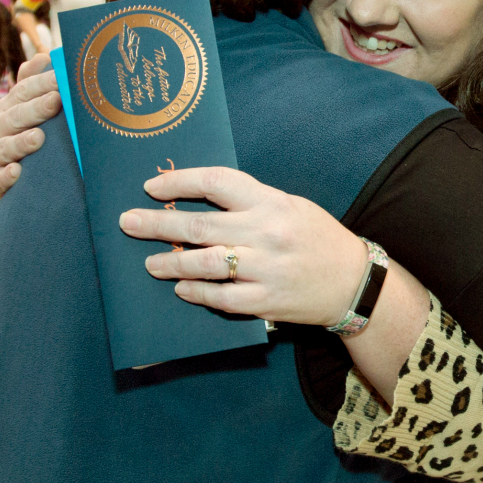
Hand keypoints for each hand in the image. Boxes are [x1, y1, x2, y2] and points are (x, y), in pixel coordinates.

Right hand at [0, 55, 61, 201]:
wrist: (5, 183)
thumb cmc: (21, 143)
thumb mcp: (24, 114)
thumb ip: (31, 86)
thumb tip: (43, 56)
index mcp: (7, 109)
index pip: (22, 91)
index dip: (40, 83)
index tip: (61, 78)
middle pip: (15, 116)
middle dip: (35, 108)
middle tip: (55, 101)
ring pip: (5, 147)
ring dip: (21, 142)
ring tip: (38, 138)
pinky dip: (7, 175)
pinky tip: (17, 171)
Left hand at [119, 166, 371, 324]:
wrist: (355, 282)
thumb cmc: (317, 239)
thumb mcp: (289, 206)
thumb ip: (249, 203)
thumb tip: (197, 202)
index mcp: (270, 202)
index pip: (215, 181)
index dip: (179, 182)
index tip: (151, 186)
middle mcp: (265, 232)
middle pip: (199, 226)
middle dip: (157, 224)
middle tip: (128, 222)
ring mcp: (265, 269)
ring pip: (204, 264)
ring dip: (171, 264)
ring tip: (150, 264)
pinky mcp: (267, 301)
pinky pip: (221, 297)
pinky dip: (197, 293)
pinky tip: (182, 289)